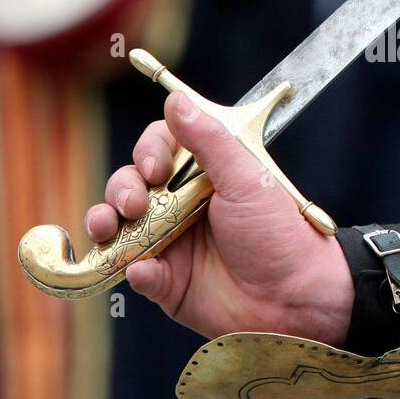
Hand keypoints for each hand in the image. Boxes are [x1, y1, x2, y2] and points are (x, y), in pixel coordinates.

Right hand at [84, 92, 354, 345]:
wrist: (294, 299)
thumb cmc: (279, 234)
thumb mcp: (245, 178)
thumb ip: (208, 140)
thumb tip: (176, 100)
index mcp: (203, 175)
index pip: (158, 149)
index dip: (148, 153)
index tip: (155, 169)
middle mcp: (181, 205)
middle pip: (130, 184)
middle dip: (121, 189)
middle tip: (133, 204)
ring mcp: (170, 243)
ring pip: (120, 227)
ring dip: (105, 222)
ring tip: (108, 227)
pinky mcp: (166, 282)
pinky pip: (134, 271)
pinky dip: (134, 269)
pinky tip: (145, 270)